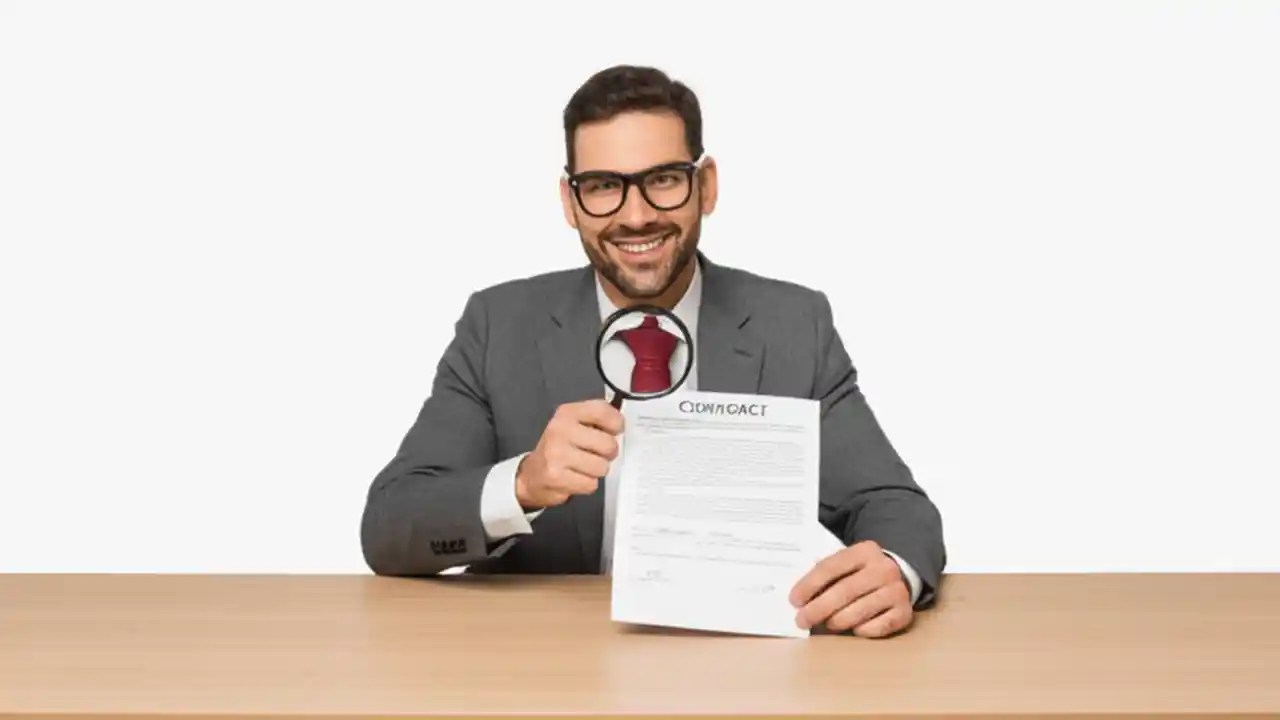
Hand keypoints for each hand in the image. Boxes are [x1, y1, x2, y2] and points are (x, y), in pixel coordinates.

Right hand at [515, 399, 622, 510]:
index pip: (602, 411)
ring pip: (601, 466)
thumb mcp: (573, 424)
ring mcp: (557, 454)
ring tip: (583, 467)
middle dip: (608, 453)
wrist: (531, 475)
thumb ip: (596, 419)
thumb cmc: (558, 448)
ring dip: (596, 471)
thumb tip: (620, 423)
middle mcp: (560, 430)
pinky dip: (587, 484)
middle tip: (596, 454)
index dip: (616, 423)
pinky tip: (575, 478)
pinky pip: (591, 484)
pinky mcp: (556, 477)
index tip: (615, 430)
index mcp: (567, 413)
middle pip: (607, 444)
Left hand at [789, 539, 912, 637]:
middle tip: (802, 620)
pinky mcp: (905, 613)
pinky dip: (861, 630)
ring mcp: (897, 591)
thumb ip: (825, 574)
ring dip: (837, 621)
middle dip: (819, 608)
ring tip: (825, 624)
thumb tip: (799, 599)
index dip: (810, 585)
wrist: (900, 576)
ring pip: (860, 611)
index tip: (794, 600)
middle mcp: (883, 569)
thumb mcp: (846, 563)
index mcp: (864, 551)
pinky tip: (853, 629)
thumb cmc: (862, 572)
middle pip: (845, 591)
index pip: (832, 567)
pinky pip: (877, 627)